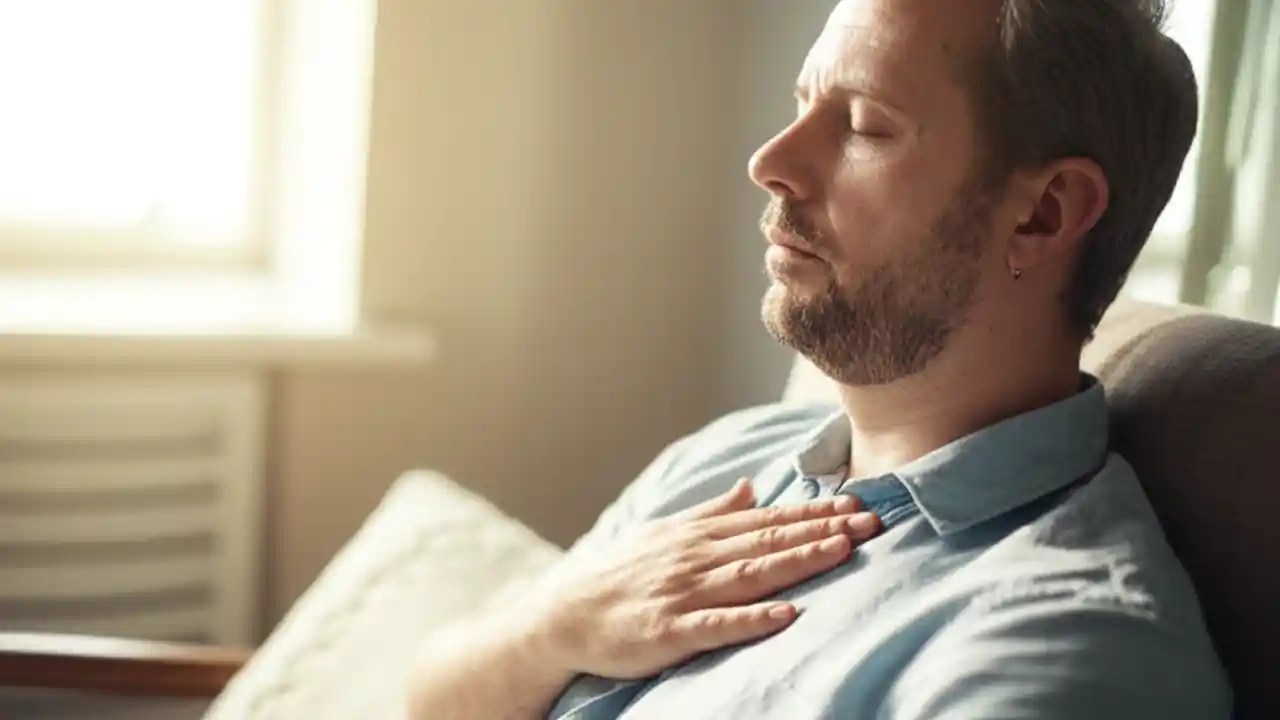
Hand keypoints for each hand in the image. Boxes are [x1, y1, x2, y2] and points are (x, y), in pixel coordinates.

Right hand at [528, 478, 880, 679]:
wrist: (562, 617)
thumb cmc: (618, 575)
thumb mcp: (664, 532)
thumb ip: (710, 512)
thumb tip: (750, 486)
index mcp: (698, 536)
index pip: (766, 520)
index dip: (814, 512)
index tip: (857, 504)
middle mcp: (695, 559)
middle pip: (768, 541)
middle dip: (821, 530)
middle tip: (871, 522)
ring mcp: (683, 594)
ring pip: (751, 575)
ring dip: (798, 561)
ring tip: (841, 551)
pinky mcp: (668, 632)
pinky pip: (717, 625)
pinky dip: (752, 618)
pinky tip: (786, 613)